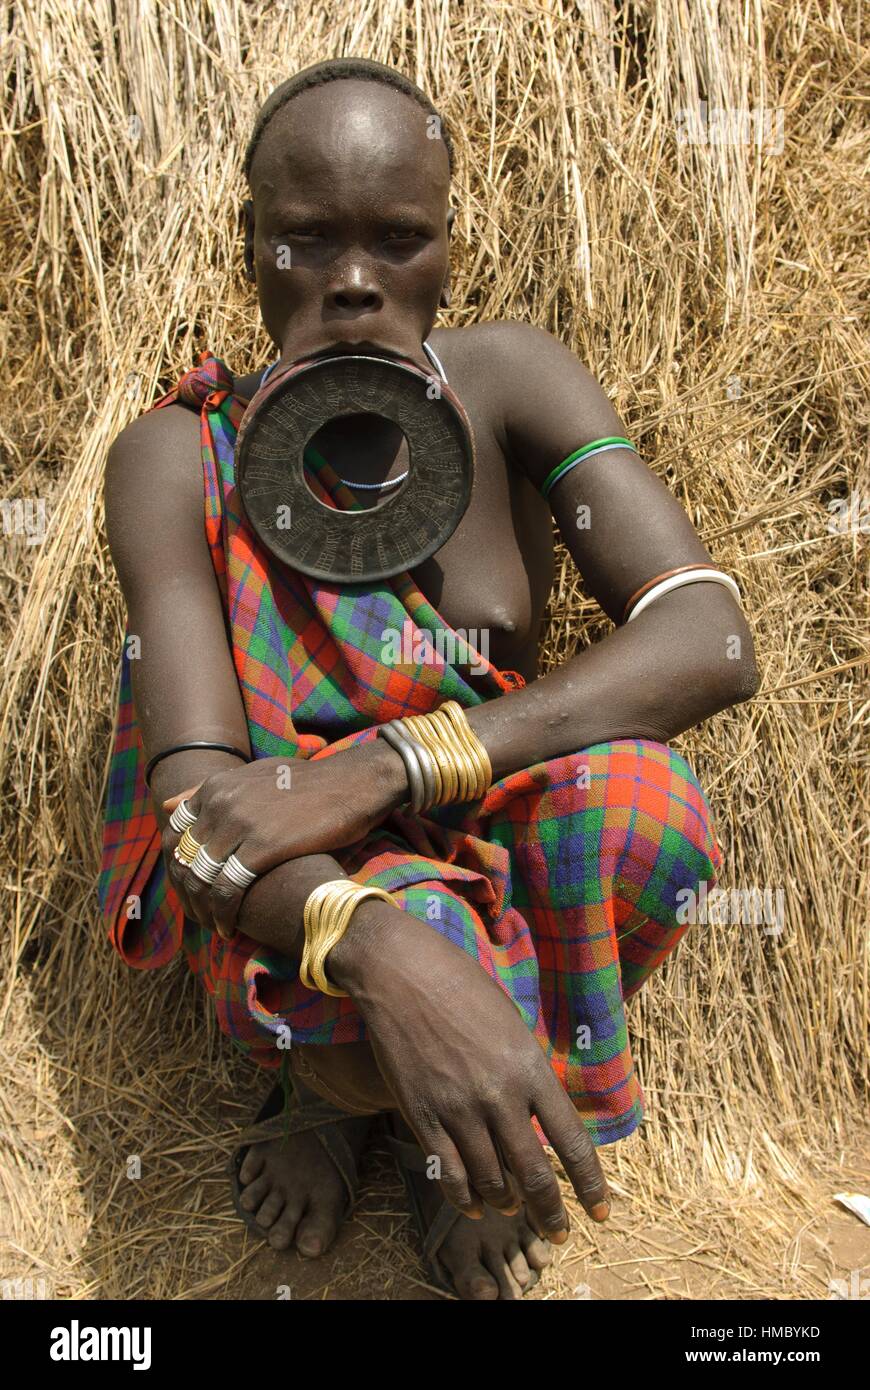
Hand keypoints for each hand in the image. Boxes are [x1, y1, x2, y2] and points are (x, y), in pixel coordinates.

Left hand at [161, 739, 407, 937]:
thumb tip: (167, 804)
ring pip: (201, 878)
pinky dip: (222, 914)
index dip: (175, 865)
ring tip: (213, 926)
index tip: (188, 886)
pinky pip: (226, 889)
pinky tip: (229, 927)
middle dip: (186, 893)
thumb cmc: (309, 783)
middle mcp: (221, 803)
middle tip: (198, 915)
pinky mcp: (262, 848)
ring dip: (202, 909)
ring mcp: (240, 824)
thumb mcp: (254, 775)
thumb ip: (209, 790)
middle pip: (183, 859)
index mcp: (216, 787)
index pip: (174, 832)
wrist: (353, 783)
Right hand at [329, 906, 611, 1237]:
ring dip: (506, 1203)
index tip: (599, 1211)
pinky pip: (450, 1175)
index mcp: (530, 1068)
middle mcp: (499, 1095)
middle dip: (550, 1213)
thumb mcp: (512, 1024)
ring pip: (492, 1182)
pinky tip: (475, 1206)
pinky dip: (466, 1199)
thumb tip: (541, 1115)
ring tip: (512, 1209)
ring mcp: (459, 1109)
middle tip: (557, 1232)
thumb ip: (527, 1072)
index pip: (572, 1142)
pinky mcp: (423, 1116)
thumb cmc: (462, 988)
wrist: (402, 973)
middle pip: (535, 1174)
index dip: (589, 1185)